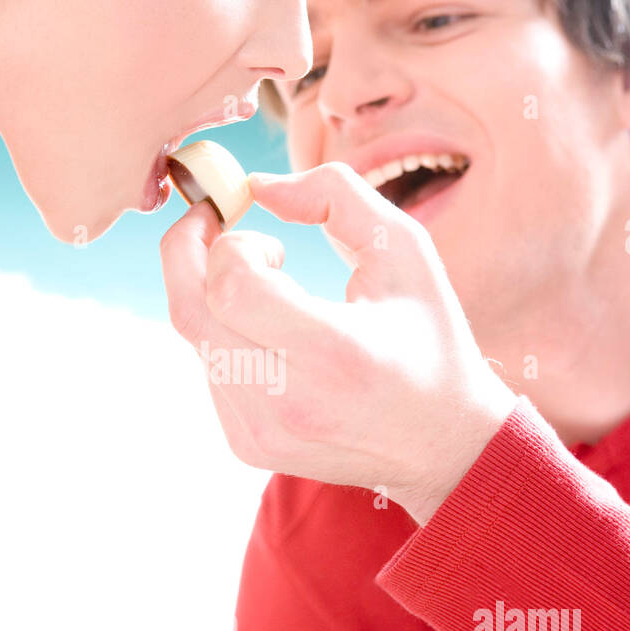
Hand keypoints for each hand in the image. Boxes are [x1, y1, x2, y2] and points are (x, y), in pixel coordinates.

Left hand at [160, 162, 518, 523]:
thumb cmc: (428, 336)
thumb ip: (336, 195)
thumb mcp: (406, 250)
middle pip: (189, 311)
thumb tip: (257, 184)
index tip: (263, 236)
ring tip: (268, 289)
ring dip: (214, 295)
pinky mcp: (248, 446)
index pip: (233, 287)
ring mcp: (261, 432)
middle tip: (210, 224)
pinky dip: (225, 336)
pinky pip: (208, 370)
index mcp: (335, 352)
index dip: (233, 243)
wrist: (442, 443)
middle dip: (188, 252)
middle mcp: (289, 402)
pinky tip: (272, 337)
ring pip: (195, 338)